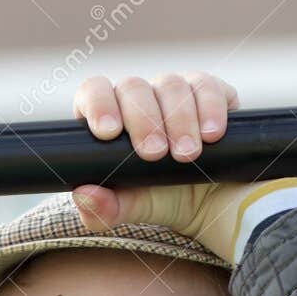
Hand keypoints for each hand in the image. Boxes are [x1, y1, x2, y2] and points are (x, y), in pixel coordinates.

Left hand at [69, 71, 238, 245]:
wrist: (213, 204)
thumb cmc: (162, 198)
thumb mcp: (132, 209)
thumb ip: (103, 209)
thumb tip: (83, 195)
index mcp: (112, 117)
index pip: (94, 91)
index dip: (98, 104)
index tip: (109, 132)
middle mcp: (141, 98)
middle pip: (133, 87)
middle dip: (143, 120)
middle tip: (153, 154)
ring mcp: (176, 92)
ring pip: (171, 86)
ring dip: (178, 120)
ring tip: (187, 155)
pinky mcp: (212, 93)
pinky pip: (207, 87)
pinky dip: (209, 109)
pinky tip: (211, 135)